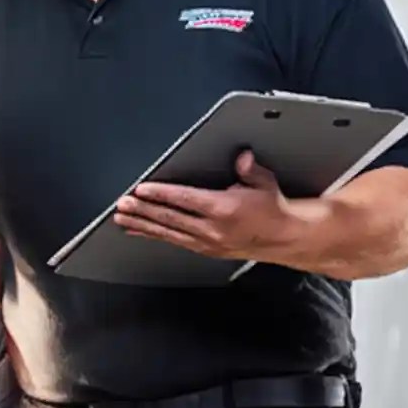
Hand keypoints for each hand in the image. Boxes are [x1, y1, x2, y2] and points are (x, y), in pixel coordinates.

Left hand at [112, 150, 304, 262]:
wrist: (285, 238)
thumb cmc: (272, 208)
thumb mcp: (265, 183)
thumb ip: (250, 169)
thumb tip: (242, 157)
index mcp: (224, 210)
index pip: (185, 199)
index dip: (161, 194)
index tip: (141, 190)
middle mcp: (213, 229)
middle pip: (170, 218)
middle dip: (143, 210)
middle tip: (122, 205)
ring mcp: (208, 242)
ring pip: (168, 232)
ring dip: (143, 224)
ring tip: (122, 218)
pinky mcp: (205, 250)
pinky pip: (174, 241)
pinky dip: (154, 235)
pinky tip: (139, 230)